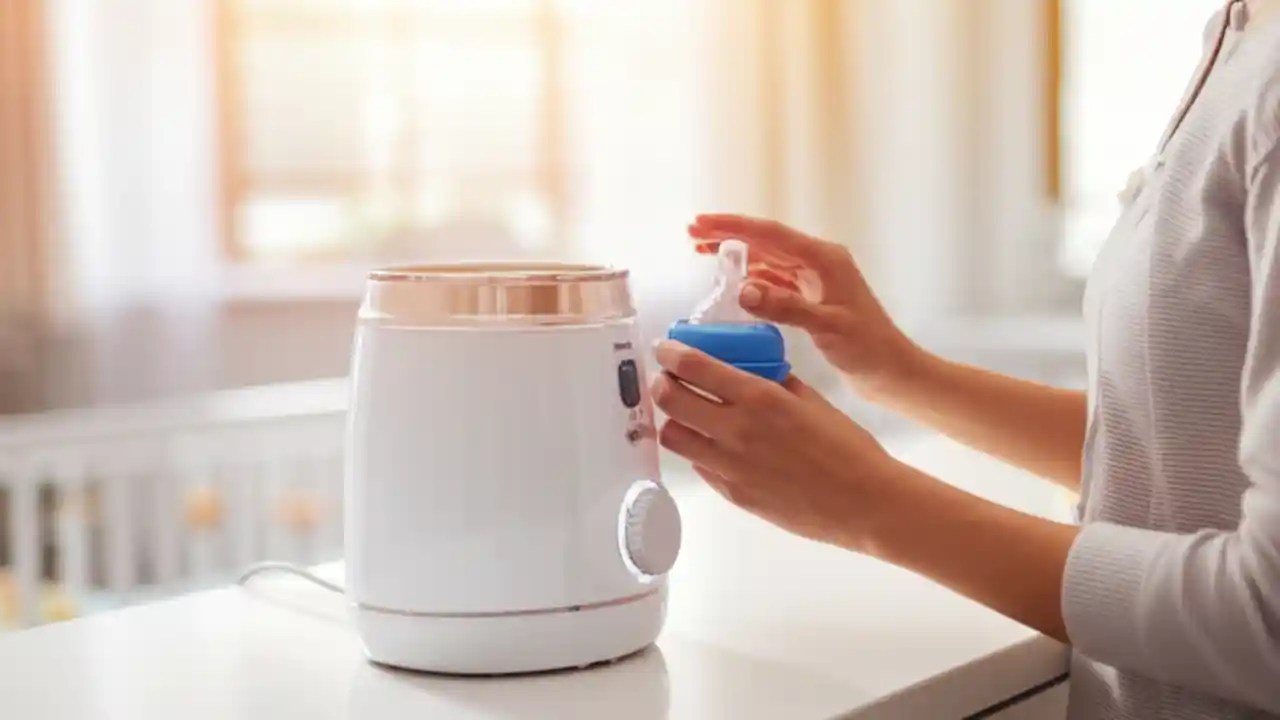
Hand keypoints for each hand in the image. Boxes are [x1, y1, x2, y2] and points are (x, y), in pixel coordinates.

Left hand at [650, 340, 906, 549]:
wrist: (864, 503)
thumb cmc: (847, 447)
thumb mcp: (812, 400)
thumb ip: (776, 382)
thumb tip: (753, 371)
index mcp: (759, 398)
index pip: (695, 367)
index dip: (670, 355)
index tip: (665, 349)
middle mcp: (736, 430)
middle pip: (670, 401)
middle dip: (662, 385)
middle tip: (668, 381)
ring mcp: (730, 466)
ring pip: (674, 437)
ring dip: (674, 421)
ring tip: (687, 416)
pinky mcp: (732, 494)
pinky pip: (699, 466)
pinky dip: (699, 451)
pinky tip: (715, 446)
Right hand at [689, 213, 922, 396]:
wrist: (892, 372)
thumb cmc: (869, 348)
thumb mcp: (828, 326)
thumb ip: (786, 307)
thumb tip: (744, 290)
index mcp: (825, 259)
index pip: (770, 235)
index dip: (732, 227)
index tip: (701, 222)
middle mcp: (819, 262)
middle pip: (765, 241)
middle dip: (728, 235)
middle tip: (691, 234)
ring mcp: (815, 279)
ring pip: (767, 259)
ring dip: (736, 255)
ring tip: (702, 252)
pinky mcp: (811, 297)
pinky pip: (774, 280)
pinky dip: (750, 278)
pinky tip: (732, 284)